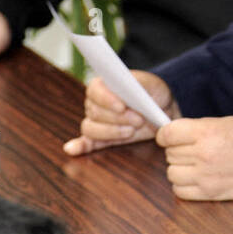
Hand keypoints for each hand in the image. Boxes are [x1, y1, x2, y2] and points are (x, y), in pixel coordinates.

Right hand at [63, 70, 178, 155]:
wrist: (160, 108)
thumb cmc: (153, 92)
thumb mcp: (150, 83)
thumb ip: (136, 83)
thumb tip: (125, 86)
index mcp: (102, 85)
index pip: (95, 90)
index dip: (107, 99)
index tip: (122, 106)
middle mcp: (94, 102)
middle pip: (96, 112)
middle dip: (118, 118)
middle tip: (139, 120)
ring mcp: (96, 121)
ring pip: (91, 129)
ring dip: (112, 132)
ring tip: (131, 130)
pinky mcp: (101, 138)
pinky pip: (86, 143)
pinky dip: (79, 147)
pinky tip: (73, 150)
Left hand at [155, 116, 232, 200]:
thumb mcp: (225, 123)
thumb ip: (198, 128)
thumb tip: (174, 135)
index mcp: (206, 132)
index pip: (168, 134)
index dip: (166, 135)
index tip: (169, 137)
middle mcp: (203, 154)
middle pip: (170, 154)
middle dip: (178, 151)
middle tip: (194, 150)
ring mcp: (205, 176)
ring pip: (172, 173)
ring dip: (180, 169)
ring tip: (196, 165)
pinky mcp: (210, 193)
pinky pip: (180, 191)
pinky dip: (184, 185)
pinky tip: (198, 178)